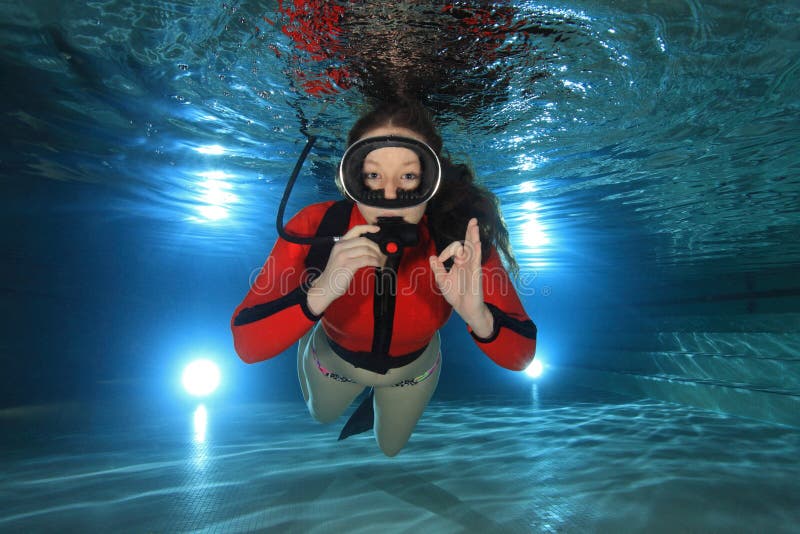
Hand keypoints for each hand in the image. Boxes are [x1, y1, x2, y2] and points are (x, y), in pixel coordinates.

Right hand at [307, 224, 383, 314]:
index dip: (368, 227)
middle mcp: (341, 247)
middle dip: (376, 247)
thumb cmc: (335, 274)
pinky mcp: (347, 265)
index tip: (377, 229)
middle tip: (382, 254)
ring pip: (366, 250)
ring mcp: (343, 256)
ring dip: (377, 255)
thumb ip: (352, 250)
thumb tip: (369, 247)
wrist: (325, 287)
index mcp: (340, 243)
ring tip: (380, 261)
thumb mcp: (341, 257)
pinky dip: (375, 262)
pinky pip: (366, 260)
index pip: (355, 229)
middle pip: (364, 240)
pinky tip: (377, 264)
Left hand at [429, 218, 493, 336]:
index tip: (440, 260)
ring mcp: (472, 266)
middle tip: (473, 220)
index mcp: (460, 263)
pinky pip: (476, 260)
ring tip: (475, 225)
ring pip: (473, 248)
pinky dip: (476, 250)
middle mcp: (467, 262)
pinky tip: (477, 242)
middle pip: (469, 244)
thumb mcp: (442, 280)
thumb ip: (438, 268)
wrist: (464, 308)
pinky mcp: (476, 273)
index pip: (455, 249)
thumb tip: (432, 257)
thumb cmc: (456, 295)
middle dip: (470, 232)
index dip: (446, 252)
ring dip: (474, 236)